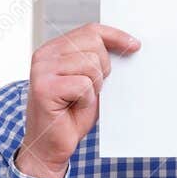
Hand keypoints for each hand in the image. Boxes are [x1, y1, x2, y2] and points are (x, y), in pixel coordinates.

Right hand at [17, 23, 139, 177]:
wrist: (50, 147)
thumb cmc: (70, 116)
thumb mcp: (89, 83)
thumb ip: (98, 63)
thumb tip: (126, 47)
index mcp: (53, 49)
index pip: (90, 30)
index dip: (115, 36)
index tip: (134, 45)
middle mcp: (44, 55)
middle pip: (93, 44)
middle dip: (103, 68)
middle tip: (92, 88)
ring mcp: (42, 70)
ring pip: (91, 64)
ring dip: (94, 86)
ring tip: (80, 99)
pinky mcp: (44, 88)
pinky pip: (83, 85)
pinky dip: (86, 100)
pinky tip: (74, 107)